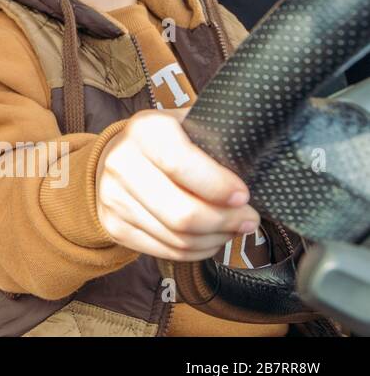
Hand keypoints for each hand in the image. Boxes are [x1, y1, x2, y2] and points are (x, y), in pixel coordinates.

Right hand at [95, 107, 258, 261]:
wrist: (114, 157)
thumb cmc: (164, 142)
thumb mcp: (187, 124)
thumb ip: (217, 135)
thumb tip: (261, 154)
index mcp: (145, 130)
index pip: (179, 164)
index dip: (217, 186)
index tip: (243, 196)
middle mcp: (122, 162)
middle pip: (182, 213)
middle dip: (225, 222)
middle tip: (248, 219)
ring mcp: (113, 197)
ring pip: (178, 238)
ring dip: (216, 239)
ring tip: (232, 228)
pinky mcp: (114, 226)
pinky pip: (166, 251)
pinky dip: (197, 251)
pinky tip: (210, 238)